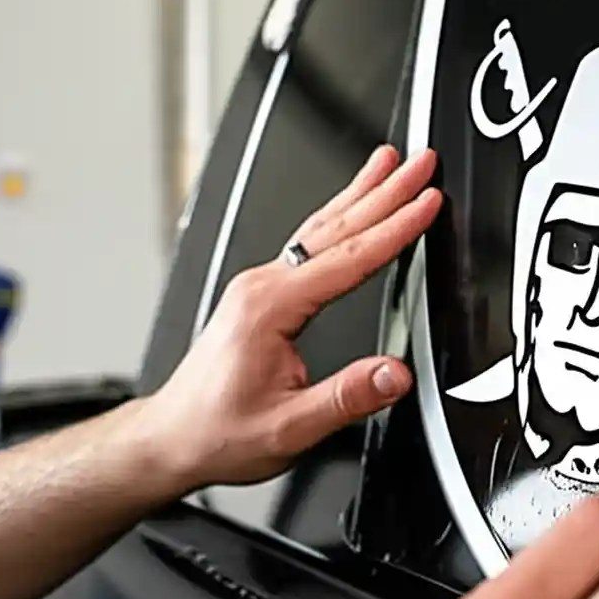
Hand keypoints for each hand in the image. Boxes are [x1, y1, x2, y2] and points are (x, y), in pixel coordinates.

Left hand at [136, 144, 440, 492]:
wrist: (172, 437)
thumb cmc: (218, 431)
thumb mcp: (289, 427)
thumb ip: (347, 398)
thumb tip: (394, 374)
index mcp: (271, 308)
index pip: (349, 258)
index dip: (395, 229)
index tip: (426, 204)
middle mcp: (264, 286)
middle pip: (338, 226)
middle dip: (386, 190)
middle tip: (422, 163)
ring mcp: (261, 285)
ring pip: (322, 226)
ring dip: (362, 191)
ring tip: (392, 161)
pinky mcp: (263, 293)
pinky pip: (310, 241)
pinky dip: (340, 214)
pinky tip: (354, 203)